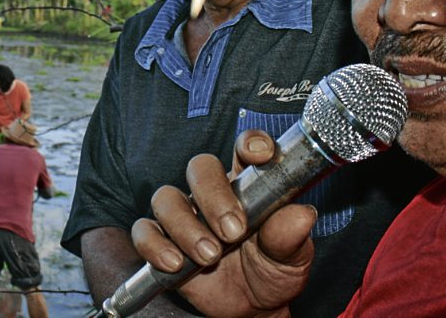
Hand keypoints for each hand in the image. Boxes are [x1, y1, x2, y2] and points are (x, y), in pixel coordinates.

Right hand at [130, 130, 314, 317]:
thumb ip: (291, 237)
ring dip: (185, 226)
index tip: (259, 155)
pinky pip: (143, 231)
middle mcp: (211, 194)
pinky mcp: (161, 240)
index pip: (245, 151)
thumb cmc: (272, 272)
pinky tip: (175, 264)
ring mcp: (184, 215)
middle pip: (199, 168)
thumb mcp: (291, 260)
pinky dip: (154, 245)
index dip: (250, 144)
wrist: (251, 309)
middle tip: (232, 232)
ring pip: (166, 198)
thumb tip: (302, 214)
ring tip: (209, 256)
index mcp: (248, 187)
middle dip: (213, 196)